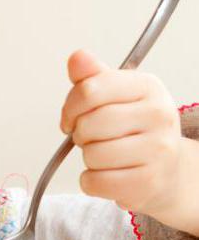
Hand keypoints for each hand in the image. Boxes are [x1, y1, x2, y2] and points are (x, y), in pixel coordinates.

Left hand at [60, 49, 182, 215]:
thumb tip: (77, 57)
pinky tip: (108, 175)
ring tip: (106, 157)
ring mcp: (157, 150)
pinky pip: (95, 182)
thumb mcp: (116, 98)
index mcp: (148, 86)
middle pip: (88, 124)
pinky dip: (91, 182)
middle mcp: (158, 115)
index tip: (72, 117)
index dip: (71, 107)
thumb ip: (92, 78)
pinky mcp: (148, 182)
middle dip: (80, 135)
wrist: (168, 171)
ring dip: (88, 159)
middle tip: (93, 139)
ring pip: (91, 155)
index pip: (90, 90)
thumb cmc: (134, 131)